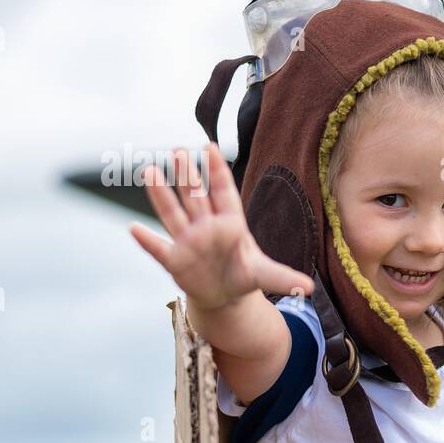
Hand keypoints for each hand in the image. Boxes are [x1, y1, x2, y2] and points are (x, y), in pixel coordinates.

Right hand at [129, 143, 314, 310]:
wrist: (224, 296)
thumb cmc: (244, 276)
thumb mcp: (266, 277)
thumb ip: (284, 278)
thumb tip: (309, 287)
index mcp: (230, 223)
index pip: (223, 192)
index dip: (217, 171)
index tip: (210, 146)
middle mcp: (206, 226)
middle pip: (195, 196)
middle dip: (187, 174)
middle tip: (179, 149)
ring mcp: (188, 241)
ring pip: (173, 213)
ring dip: (161, 194)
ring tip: (150, 171)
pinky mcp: (174, 260)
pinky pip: (158, 249)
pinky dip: (147, 241)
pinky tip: (133, 229)